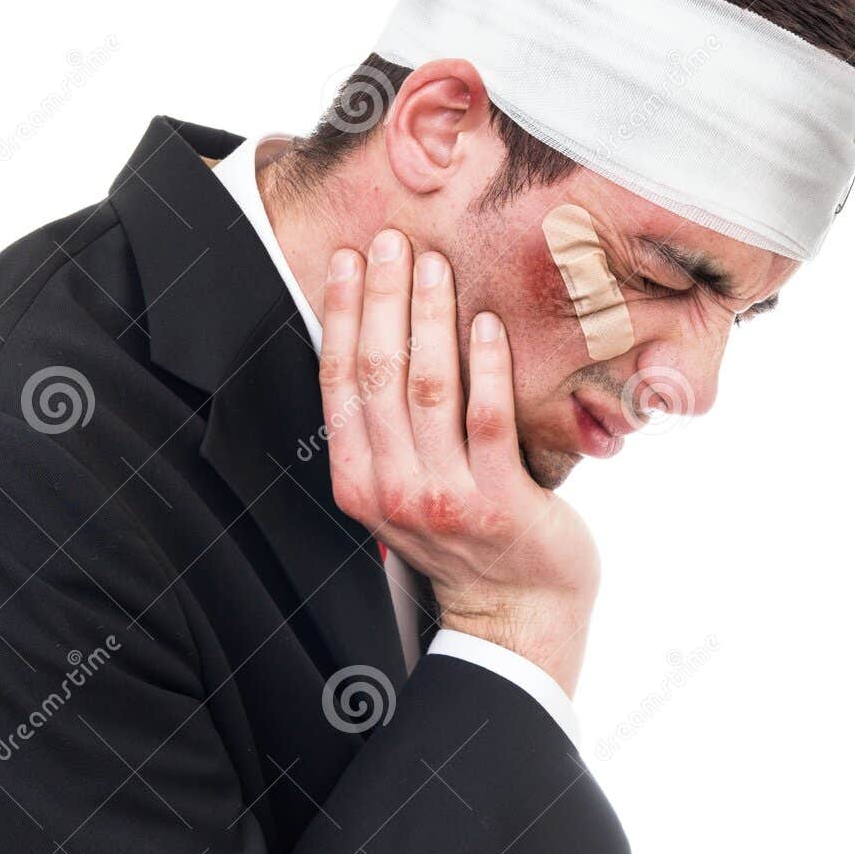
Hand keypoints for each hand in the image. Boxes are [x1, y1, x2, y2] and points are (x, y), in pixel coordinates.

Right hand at [318, 228, 598, 697]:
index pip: (338, 383)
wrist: (516, 612)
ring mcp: (443, 497)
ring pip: (428, 388)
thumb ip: (387, 435)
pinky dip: (485, 365)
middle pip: (378, 374)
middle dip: (381, 298)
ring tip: (435, 265)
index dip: (340, 315)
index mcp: (358, 483)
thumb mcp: (403, 493)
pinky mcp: (497, 502)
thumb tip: (382, 340)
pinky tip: (486, 322)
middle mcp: (391, 491)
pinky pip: (486, 419)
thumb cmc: (464, 542)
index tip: (347, 260)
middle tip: (392, 241)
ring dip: (429, 317)